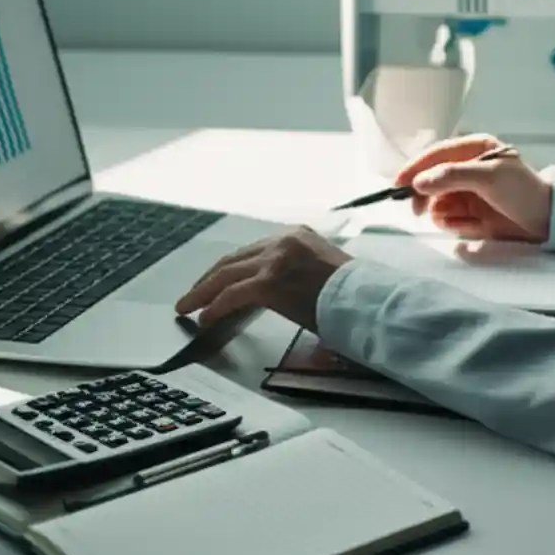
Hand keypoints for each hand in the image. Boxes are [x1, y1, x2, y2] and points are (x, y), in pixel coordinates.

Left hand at [174, 226, 350, 332]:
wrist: (366, 300)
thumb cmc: (353, 294)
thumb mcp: (323, 270)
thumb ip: (298, 272)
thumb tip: (281, 291)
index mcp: (297, 236)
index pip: (253, 250)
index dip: (230, 268)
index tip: (217, 279)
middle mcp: (283, 241)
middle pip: (234, 259)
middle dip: (210, 278)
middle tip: (194, 294)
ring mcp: (275, 259)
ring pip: (226, 274)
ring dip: (203, 292)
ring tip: (188, 307)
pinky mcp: (270, 282)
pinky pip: (232, 295)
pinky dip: (215, 307)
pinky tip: (205, 318)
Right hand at [395, 133, 552, 241]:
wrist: (549, 222)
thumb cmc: (522, 192)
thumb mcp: (488, 177)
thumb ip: (452, 176)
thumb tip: (419, 183)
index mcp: (475, 150)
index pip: (437, 155)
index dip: (415, 168)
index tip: (398, 184)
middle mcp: (470, 168)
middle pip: (432, 179)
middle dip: (425, 195)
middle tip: (418, 211)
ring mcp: (471, 192)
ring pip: (438, 202)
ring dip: (441, 212)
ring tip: (457, 219)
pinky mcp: (473, 214)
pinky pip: (450, 218)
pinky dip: (453, 224)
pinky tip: (468, 227)